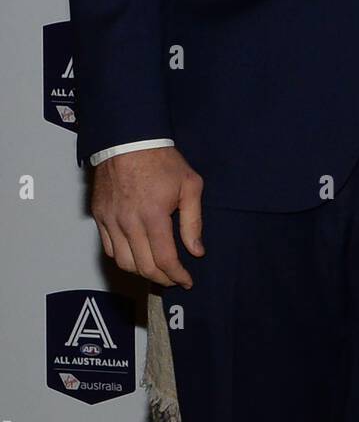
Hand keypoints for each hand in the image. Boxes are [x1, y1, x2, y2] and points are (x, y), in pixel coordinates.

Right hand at [91, 147, 204, 288]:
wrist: (129, 141)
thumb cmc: (163, 161)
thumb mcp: (190, 185)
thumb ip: (193, 221)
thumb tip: (196, 251)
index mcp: (153, 216)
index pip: (164, 260)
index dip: (177, 276)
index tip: (187, 281)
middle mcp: (129, 222)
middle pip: (143, 267)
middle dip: (162, 279)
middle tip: (174, 279)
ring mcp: (111, 220)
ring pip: (123, 262)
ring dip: (141, 272)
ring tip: (157, 271)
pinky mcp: (99, 216)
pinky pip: (109, 248)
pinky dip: (123, 259)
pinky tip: (137, 256)